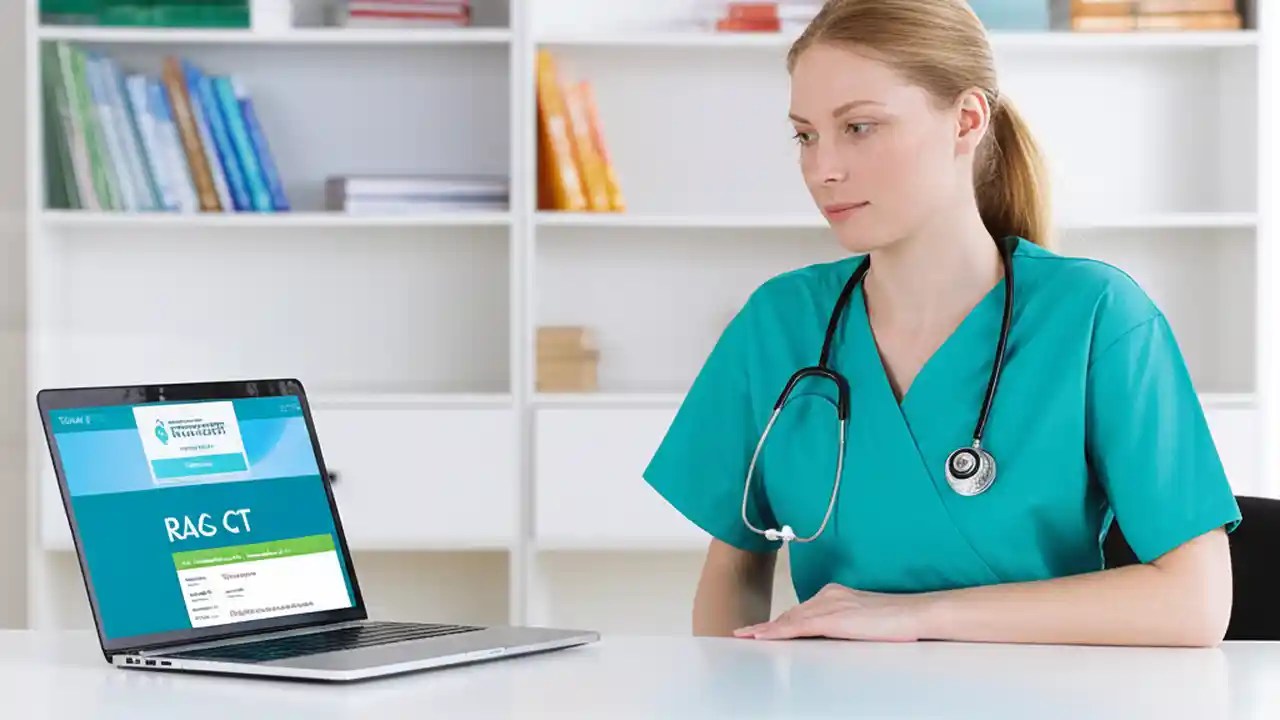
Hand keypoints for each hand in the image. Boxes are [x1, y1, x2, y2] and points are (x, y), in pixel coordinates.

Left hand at [733, 583, 931, 641]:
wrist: (916, 613)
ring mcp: (830, 605)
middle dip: (767, 624)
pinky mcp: (833, 619)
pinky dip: (777, 631)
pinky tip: (763, 637)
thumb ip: (845, 625)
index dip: (781, 620)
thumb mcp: (865, 621)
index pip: (802, 610)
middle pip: (791, 613)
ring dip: (766, 629)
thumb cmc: (898, 620)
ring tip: (745, 636)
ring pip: (789, 619)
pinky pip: (797, 626)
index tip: (763, 628)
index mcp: (836, 594)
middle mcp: (829, 595)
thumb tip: (833, 637)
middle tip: (744, 633)